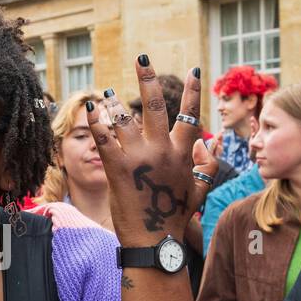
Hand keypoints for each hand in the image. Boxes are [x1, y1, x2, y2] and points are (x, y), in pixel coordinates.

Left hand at [84, 57, 216, 244]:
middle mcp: (162, 150)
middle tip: (142, 59)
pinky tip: (91, 109)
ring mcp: (139, 158)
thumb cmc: (175, 216)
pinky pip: (104, 138)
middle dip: (148, 79)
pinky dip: (97, 121)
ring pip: (126, 119)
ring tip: (104, 93)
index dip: (192, 92)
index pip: (189, 115)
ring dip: (114, 102)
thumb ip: (206, 164)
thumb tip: (209, 140)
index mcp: (182, 154)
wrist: (155, 241)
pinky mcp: (118, 168)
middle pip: (155, 106)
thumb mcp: (198, 190)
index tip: (194, 69)